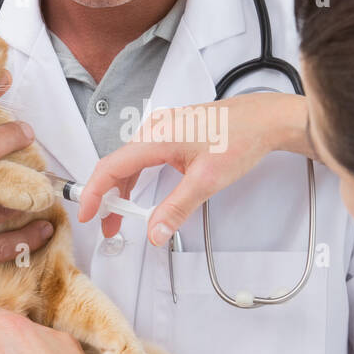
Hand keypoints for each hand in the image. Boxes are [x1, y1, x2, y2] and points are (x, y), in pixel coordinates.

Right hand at [78, 91, 316, 245]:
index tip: (87, 215)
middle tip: (106, 226)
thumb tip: (155, 233)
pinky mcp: (173, 133)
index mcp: (156, 137)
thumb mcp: (206, 181)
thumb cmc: (241, 138)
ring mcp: (163, 129)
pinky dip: (136, 178)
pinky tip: (139, 196)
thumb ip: (176, 209)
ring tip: (120, 217)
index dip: (94, 193)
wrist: (265, 119)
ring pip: (130, 162)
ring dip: (122, 190)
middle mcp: (154, 130)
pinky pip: (143, 157)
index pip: (111, 167)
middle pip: (117, 165)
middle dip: (107, 197)